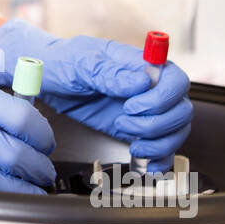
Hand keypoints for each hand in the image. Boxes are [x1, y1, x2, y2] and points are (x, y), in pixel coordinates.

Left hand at [0, 20, 191, 171]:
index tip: (132, 106)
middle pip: (181, 109)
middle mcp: (148, 87)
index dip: (162, 98)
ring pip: (176, 130)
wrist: (44, 79)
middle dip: (156, 124)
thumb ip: (109, 73)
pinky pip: (162, 146)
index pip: (175, 79)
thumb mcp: (80, 63)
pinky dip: (160, 158)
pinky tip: (145, 162)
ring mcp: (143, 110)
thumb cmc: (62, 62)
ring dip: (159, 143)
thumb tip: (140, 81)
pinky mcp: (135, 129)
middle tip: (124, 123)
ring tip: (132, 144)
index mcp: (139, 65)